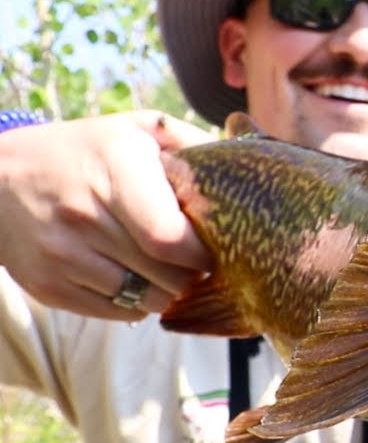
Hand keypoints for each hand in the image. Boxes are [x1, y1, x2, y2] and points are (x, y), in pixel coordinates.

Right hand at [0, 111, 214, 318]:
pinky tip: (139, 278)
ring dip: (170, 292)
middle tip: (202, 265)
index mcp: (111, 168)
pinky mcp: (48, 286)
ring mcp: (61, 254)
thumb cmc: (83, 152)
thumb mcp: (132, 129)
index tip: (215, 248)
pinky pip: (117, 313)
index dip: (201, 254)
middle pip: (165, 274)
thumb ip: (189, 142)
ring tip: (173, 272)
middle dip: (194, 276)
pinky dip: (139, 303)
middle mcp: (82, 213)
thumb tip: (244, 157)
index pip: (168, 237)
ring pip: (145, 299)